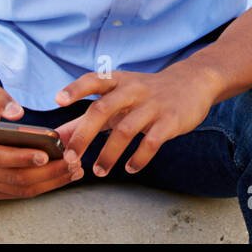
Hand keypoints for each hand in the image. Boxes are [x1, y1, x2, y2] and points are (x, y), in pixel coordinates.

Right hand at [0, 77, 81, 200]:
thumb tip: (17, 113)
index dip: (21, 158)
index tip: (46, 154)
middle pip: (12, 177)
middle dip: (46, 173)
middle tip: (73, 162)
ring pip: (18, 189)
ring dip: (50, 182)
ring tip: (75, 169)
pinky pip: (18, 193)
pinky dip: (42, 187)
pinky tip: (63, 175)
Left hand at [53, 66, 216, 177]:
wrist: (194, 82)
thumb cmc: (146, 93)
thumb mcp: (119, 97)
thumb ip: (87, 116)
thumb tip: (58, 137)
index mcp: (119, 82)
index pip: (95, 80)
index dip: (76, 89)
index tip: (58, 100)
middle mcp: (134, 90)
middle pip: (104, 109)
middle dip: (84, 135)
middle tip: (72, 158)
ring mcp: (153, 105)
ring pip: (126, 130)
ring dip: (109, 154)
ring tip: (100, 171)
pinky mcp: (170, 121)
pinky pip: (151, 142)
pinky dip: (138, 158)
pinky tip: (130, 167)